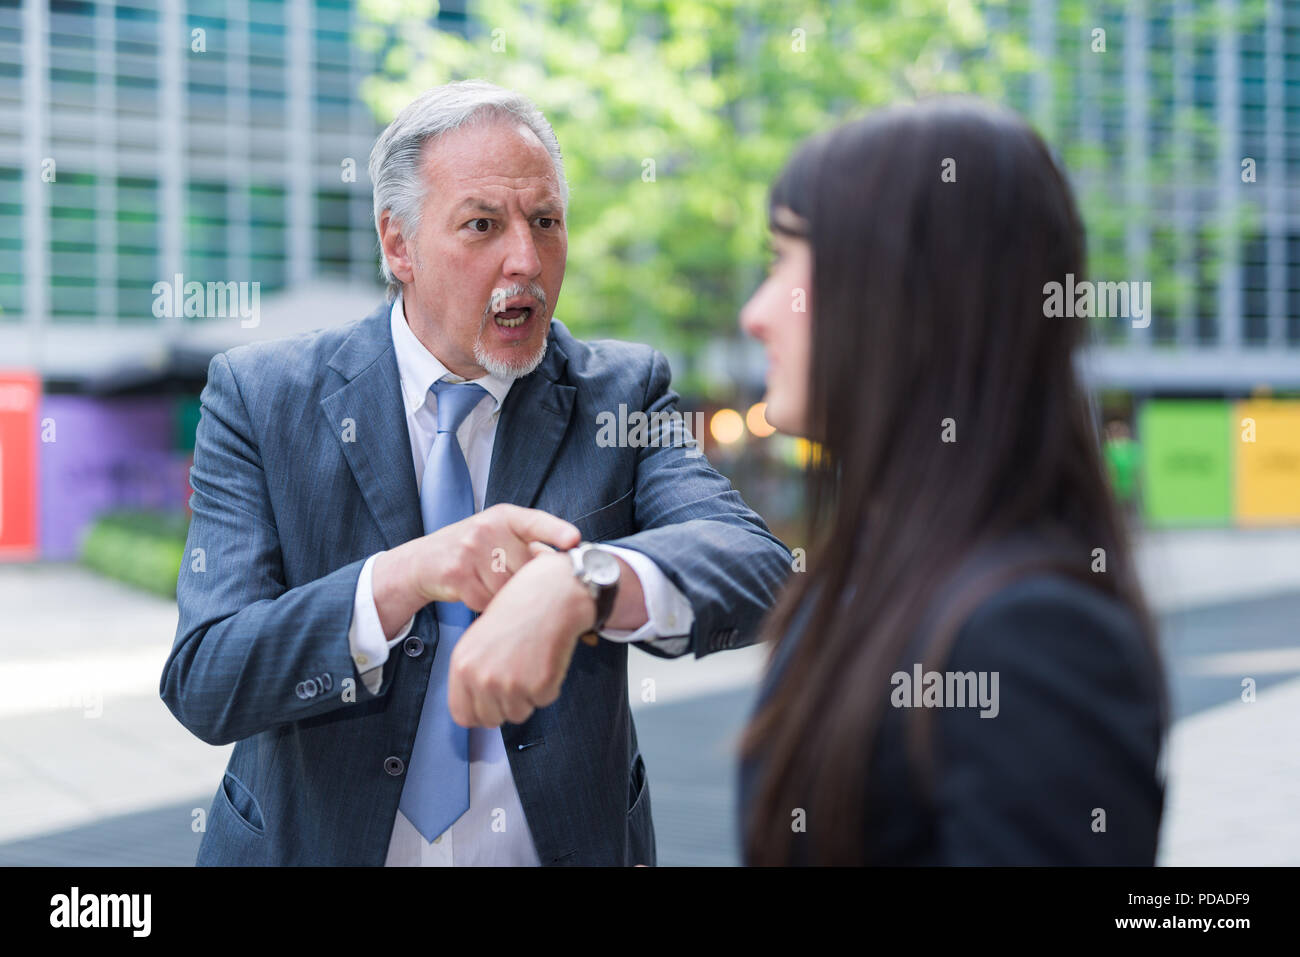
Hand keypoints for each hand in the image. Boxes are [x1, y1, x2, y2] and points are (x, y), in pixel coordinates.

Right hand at [408, 504, 580, 611]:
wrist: (422, 561)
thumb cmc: (470, 550)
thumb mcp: (498, 536)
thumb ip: (528, 546)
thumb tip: (563, 566)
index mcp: (504, 516)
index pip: (535, 522)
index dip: (557, 531)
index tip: (574, 540)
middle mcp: (487, 528)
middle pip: (525, 568)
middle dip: (521, 581)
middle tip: (504, 576)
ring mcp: (470, 549)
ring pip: (506, 589)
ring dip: (501, 596)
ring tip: (485, 582)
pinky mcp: (457, 573)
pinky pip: (486, 601)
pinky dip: (483, 603)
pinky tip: (472, 590)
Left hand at [447, 551, 596, 726]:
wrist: (552, 593)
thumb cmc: (518, 610)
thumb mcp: (479, 639)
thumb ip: (473, 672)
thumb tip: (478, 704)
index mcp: (462, 665)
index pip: (462, 715)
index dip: (480, 713)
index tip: (492, 704)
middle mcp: (481, 678)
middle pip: (492, 720)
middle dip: (507, 704)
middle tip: (519, 675)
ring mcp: (510, 684)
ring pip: (519, 714)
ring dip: (529, 695)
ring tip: (532, 661)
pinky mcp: (538, 685)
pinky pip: (544, 701)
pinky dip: (550, 685)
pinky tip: (547, 657)